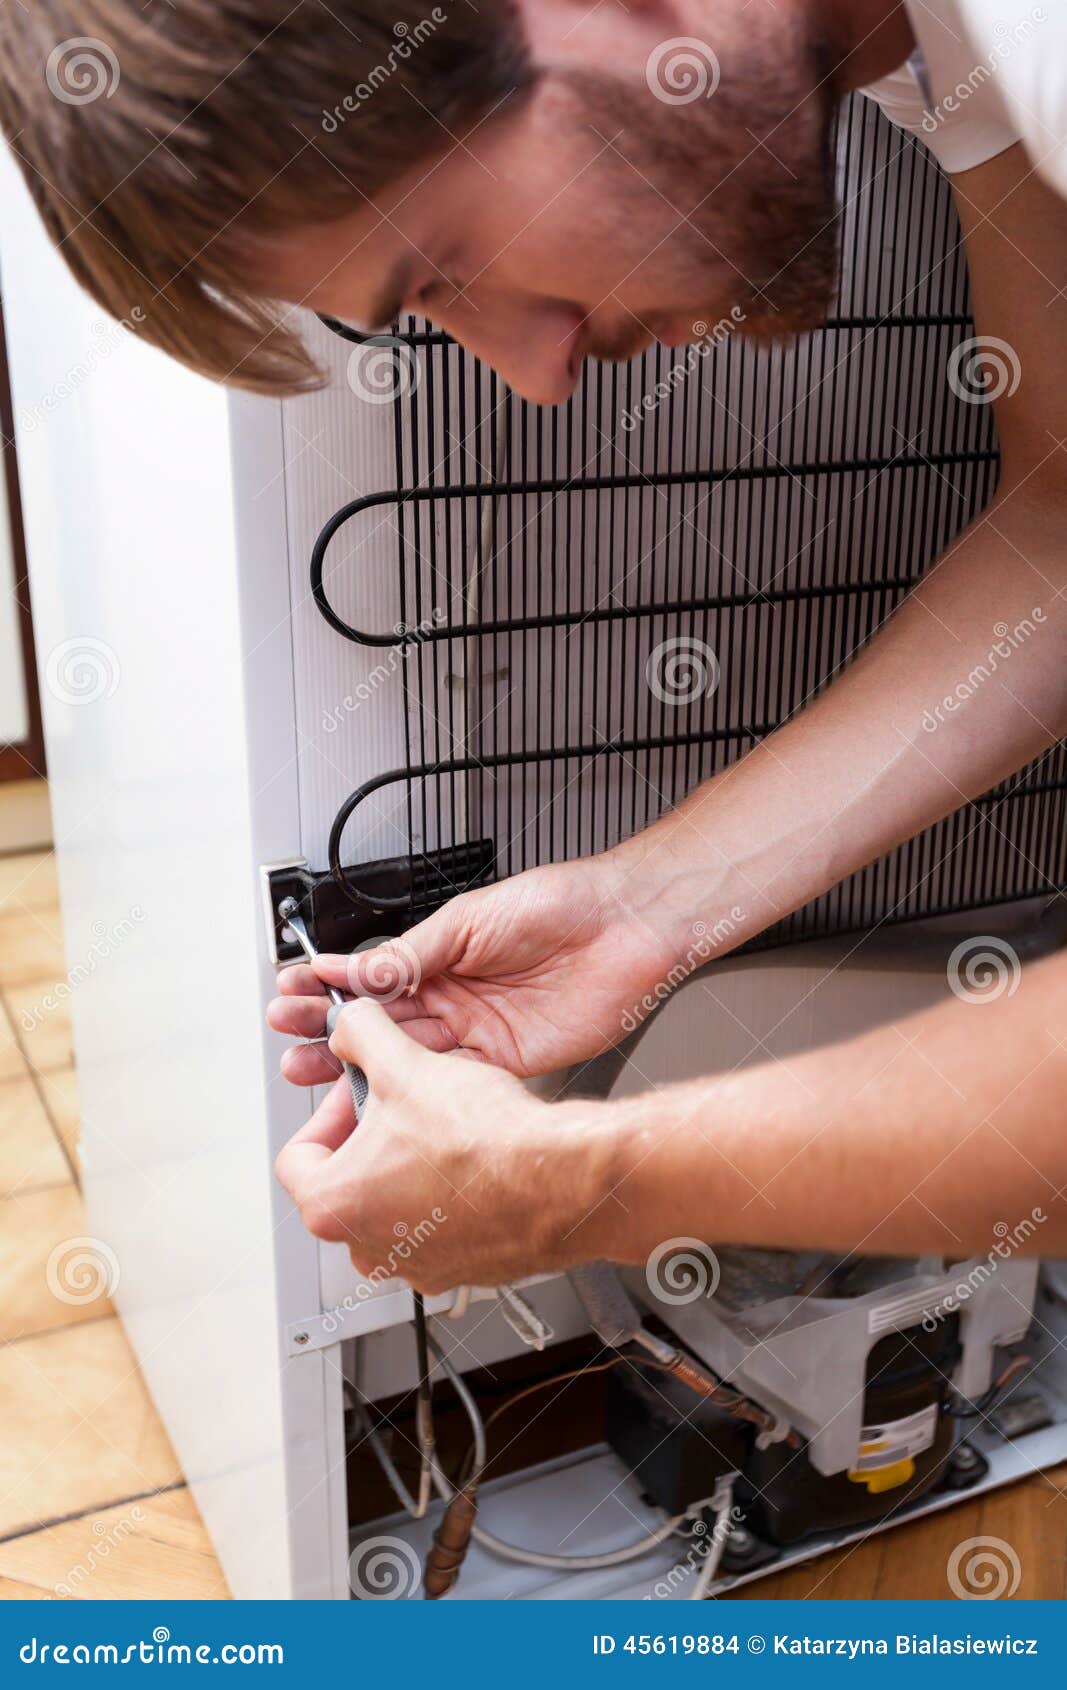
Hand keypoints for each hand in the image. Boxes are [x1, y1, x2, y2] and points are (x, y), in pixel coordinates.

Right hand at [269, 852, 685, 1095]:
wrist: (630, 927)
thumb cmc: (564, 903)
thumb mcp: (472, 919)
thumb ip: (414, 953)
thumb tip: (359, 970)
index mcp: (442, 954)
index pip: (373, 976)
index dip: (330, 986)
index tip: (291, 990)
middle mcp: (456, 995)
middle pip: (381, 1021)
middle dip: (329, 1028)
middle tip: (288, 1037)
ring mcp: (480, 1031)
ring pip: (408, 1055)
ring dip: (360, 1062)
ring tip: (313, 1067)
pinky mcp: (508, 1061)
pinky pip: (453, 1081)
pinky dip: (417, 1087)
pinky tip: (384, 1089)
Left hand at [273, 998, 617, 1290]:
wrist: (562, 1179)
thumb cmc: (487, 1143)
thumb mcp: (407, 1065)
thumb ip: (360, 1034)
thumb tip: (349, 1025)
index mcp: (334, 1205)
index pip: (297, 1154)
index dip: (328, 1110)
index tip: (358, 1092)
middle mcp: (368, 1248)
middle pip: (347, 1180)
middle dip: (372, 1137)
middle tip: (404, 1105)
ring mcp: (416, 1265)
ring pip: (394, 1204)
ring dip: (410, 1166)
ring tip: (443, 1130)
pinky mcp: (461, 1268)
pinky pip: (440, 1227)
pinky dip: (449, 1196)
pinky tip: (477, 1160)